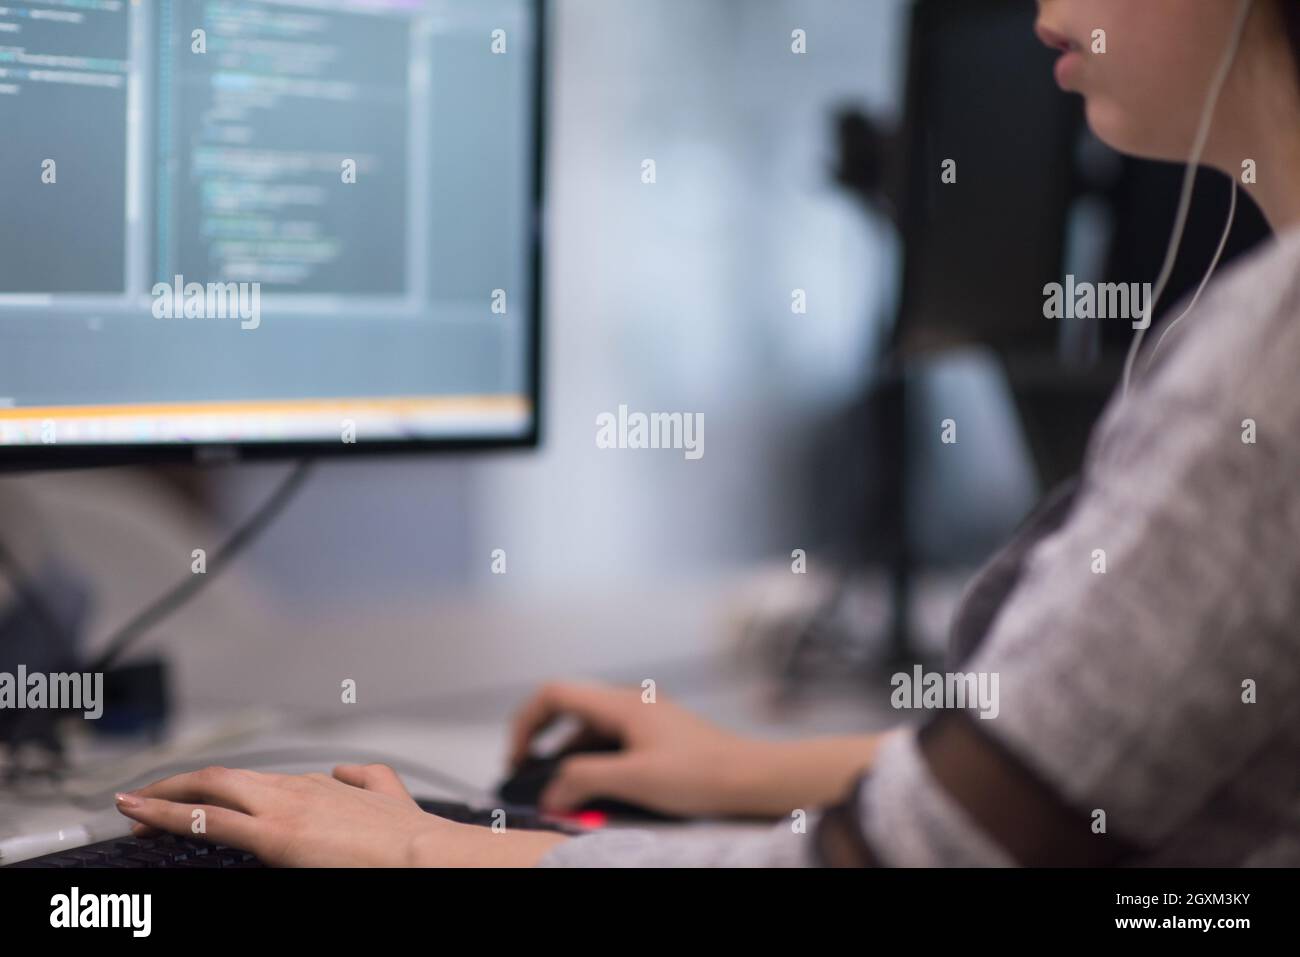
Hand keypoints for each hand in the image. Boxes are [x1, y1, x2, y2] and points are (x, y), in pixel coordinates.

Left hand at [114, 764, 567, 866]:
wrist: (426, 854)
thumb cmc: (410, 838)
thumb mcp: (387, 794)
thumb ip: (363, 780)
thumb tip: (346, 772)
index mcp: (320, 784)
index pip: (252, 781)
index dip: (215, 786)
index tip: (189, 794)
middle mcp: (296, 788)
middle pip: (221, 777)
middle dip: (176, 785)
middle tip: (141, 799)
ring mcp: (284, 808)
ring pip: (210, 790)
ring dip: (166, 798)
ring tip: (133, 808)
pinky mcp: (277, 836)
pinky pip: (211, 820)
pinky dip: (170, 814)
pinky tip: (145, 818)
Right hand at [510, 681, 884, 817]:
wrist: (754, 778)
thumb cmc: (702, 774)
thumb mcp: (635, 779)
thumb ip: (585, 779)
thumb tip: (551, 789)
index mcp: (621, 704)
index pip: (554, 694)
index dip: (525, 722)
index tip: (516, 758)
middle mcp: (629, 704)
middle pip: (568, 711)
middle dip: (541, 743)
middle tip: (528, 776)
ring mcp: (643, 720)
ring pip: (589, 732)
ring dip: (568, 759)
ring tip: (560, 793)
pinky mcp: (655, 738)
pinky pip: (610, 745)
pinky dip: (592, 765)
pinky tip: (593, 792)